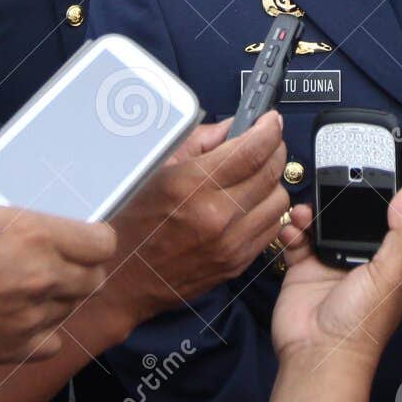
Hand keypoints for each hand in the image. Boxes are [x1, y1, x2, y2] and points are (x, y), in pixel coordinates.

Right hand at [0, 128, 117, 370]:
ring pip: (71, 308)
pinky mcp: (10, 351)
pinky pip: (48, 343)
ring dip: (62, 295)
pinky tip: (21, 316)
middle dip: (83, 265)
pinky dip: (42, 332)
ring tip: (35, 280)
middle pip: (93, 278)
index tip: (81, 231)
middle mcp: (41, 281)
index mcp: (33, 237)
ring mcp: (28, 320)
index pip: (102, 242)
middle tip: (59, 254)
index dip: (97, 235)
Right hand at [104, 112, 288, 329]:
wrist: (121, 280)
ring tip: (254, 176)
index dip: (269, 130)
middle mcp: (216, 216)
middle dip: (274, 150)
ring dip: (273, 183)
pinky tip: (249, 204)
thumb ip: (199, 143)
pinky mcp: (237, 263)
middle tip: (265, 142)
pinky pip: (272, 228)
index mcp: (192, 186)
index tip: (270, 121)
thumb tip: (233, 128)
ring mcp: (230, 244)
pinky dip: (267, 211)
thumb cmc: (129, 222)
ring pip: (280, 201)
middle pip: (272, 173)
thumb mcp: (154, 169)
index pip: (252, 151)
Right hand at [270, 185, 401, 368]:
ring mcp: (327, 266)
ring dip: (311, 213)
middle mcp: (356, 262)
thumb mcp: (389, 274)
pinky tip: (293, 229)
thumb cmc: (360, 324)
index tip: (365, 176)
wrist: (318, 354)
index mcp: (384, 262)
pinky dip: (292, 231)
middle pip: (346, 220)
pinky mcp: (302, 271)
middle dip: (337, 203)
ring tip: (306, 211)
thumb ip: (401, 233)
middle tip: (328, 188)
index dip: (374, 200)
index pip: (382, 221)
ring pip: (319, 227)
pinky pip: (296, 242)